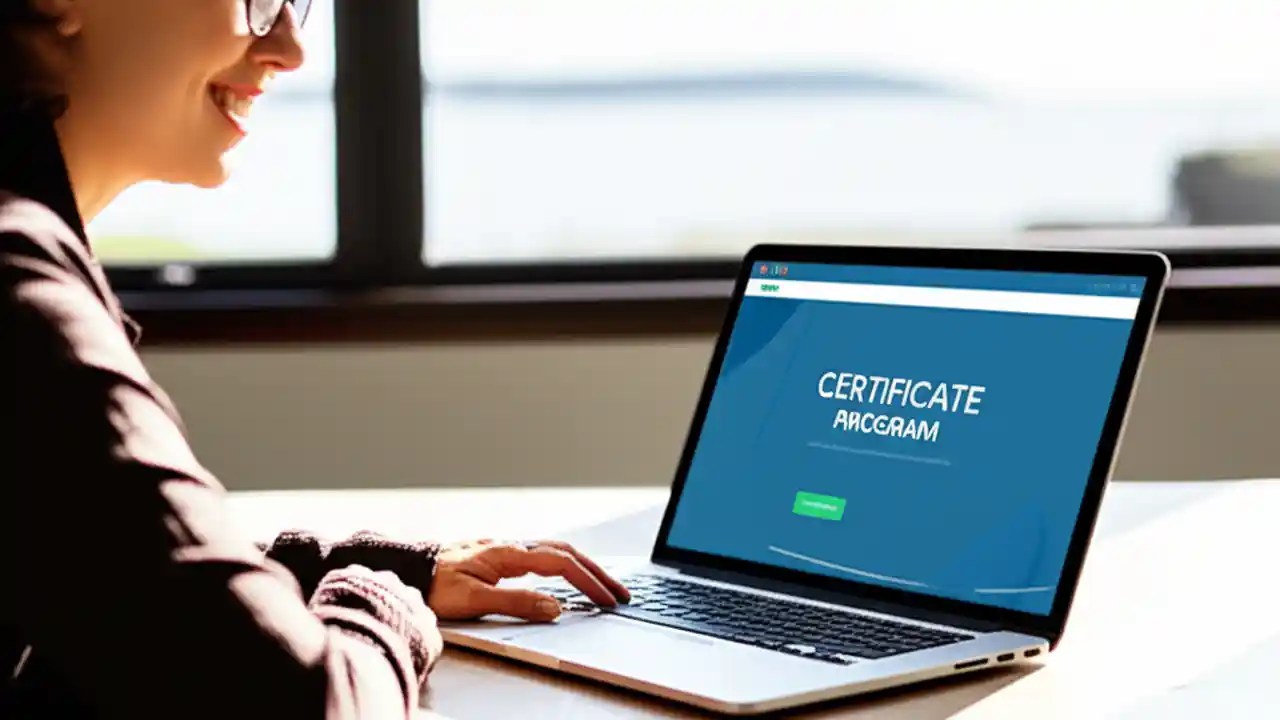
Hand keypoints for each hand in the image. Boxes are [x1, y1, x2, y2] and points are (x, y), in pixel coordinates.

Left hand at [427, 539, 629, 621]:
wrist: (410, 569)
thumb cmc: (435, 585)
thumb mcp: (473, 599)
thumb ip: (515, 603)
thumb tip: (555, 608)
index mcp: (509, 553)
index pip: (562, 564)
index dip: (589, 582)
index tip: (607, 600)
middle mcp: (512, 546)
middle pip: (567, 553)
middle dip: (597, 572)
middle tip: (620, 593)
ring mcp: (508, 549)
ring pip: (556, 551)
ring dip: (584, 567)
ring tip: (604, 585)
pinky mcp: (502, 556)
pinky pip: (544, 555)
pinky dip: (566, 565)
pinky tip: (570, 575)